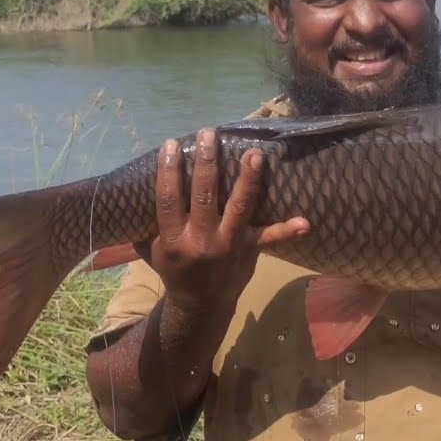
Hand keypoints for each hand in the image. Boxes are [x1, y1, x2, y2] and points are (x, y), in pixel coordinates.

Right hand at [140, 129, 309, 312]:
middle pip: (204, 195)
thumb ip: (146, 222)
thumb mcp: (152, 249)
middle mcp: (201, 240)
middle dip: (208, 163)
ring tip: (254, 154)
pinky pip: (270, 238)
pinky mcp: (249, 251)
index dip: (169, 171)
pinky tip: (305, 222)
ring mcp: (228, 245)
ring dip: (248, 180)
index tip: (172, 144)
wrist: (200, 307)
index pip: (168, 198)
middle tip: (209, 134)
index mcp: (173, 238)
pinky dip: (287, 230)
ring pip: (239, 207)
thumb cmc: (175, 270)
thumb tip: (134, 187)